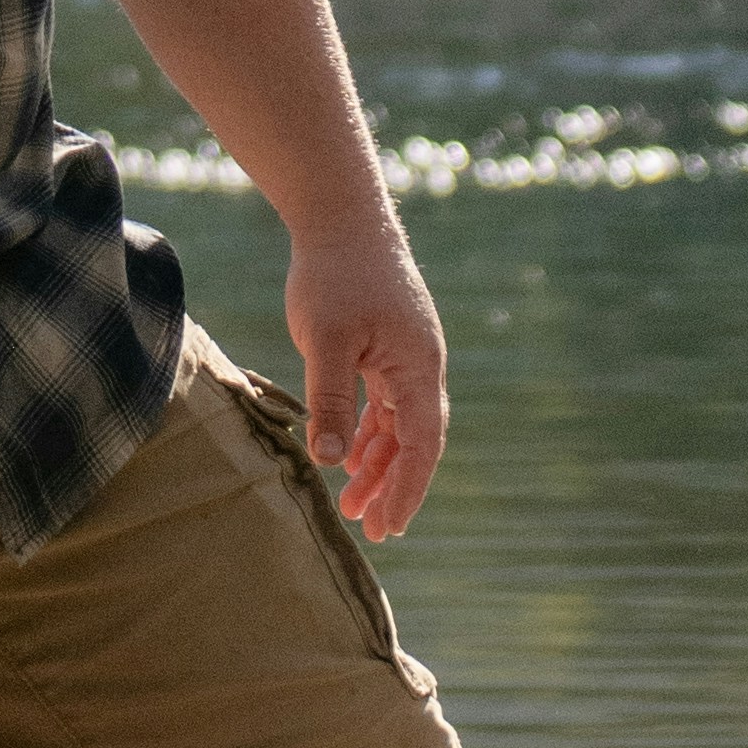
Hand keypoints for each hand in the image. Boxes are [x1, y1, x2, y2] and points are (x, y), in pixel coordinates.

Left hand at [283, 213, 449, 539]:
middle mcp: (421, 367)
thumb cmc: (334, 274)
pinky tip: (348, 457)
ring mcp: (406, 357)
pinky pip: (385, 404)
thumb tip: (330, 460)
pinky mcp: (387, 347)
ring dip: (379, 464)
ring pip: (399, 425)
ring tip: (354, 504)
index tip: (391, 527)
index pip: (422, 445)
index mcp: (418, 368)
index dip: (408, 489)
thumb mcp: (325, 339)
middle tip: (373, 530)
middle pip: (416, 442)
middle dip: (396, 486)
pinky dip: (370, 433)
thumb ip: (330, 398)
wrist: (342, 218)